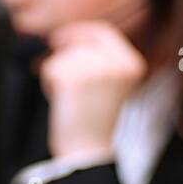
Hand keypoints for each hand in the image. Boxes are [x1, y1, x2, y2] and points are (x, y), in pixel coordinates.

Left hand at [40, 21, 147, 160]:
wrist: (91, 151)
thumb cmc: (96, 122)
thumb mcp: (110, 85)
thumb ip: (99, 59)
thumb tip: (65, 38)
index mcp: (132, 64)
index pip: (104, 32)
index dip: (79, 32)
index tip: (60, 39)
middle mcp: (118, 63)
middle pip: (80, 42)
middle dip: (65, 56)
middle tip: (62, 79)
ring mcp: (95, 68)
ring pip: (63, 56)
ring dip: (58, 74)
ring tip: (72, 99)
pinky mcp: (72, 77)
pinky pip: (51, 68)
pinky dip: (50, 84)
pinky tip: (64, 102)